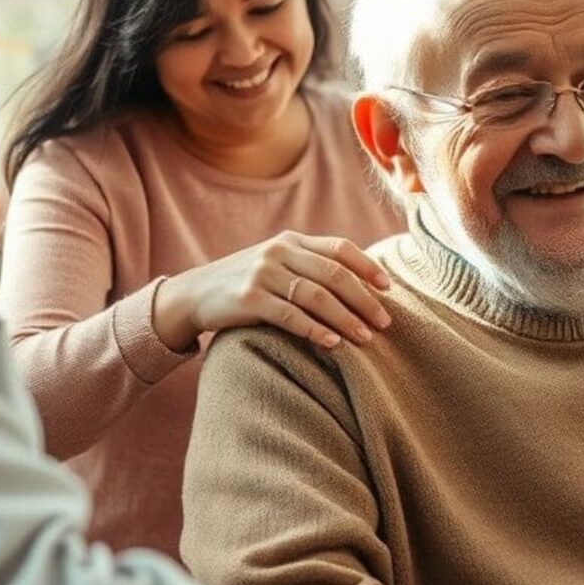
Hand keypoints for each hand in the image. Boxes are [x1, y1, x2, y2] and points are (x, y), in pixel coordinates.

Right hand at [152, 232, 391, 351]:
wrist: (194, 294)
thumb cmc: (247, 282)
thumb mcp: (277, 263)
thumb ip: (311, 265)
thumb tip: (361, 284)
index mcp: (292, 240)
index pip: (340, 248)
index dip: (368, 267)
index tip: (388, 288)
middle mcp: (279, 252)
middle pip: (334, 274)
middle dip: (364, 299)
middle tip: (385, 322)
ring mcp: (262, 274)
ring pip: (315, 296)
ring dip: (345, 319)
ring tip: (365, 338)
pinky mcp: (248, 300)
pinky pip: (289, 316)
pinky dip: (315, 330)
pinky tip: (333, 344)